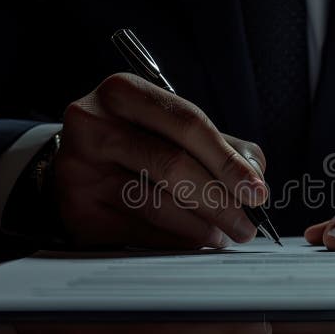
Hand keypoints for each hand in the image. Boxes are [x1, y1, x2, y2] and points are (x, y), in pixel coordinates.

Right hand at [54, 73, 267, 247]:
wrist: (77, 165)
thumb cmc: (134, 141)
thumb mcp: (169, 127)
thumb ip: (219, 145)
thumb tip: (256, 179)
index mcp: (123, 92)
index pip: (188, 123)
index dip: (228, 160)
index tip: (257, 192)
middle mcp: (93, 124)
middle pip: (172, 165)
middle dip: (220, 201)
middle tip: (246, 225)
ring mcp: (79, 169)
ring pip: (156, 204)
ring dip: (200, 227)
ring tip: (223, 235)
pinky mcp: (77, 211)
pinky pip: (139, 232)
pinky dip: (175, 241)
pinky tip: (194, 241)